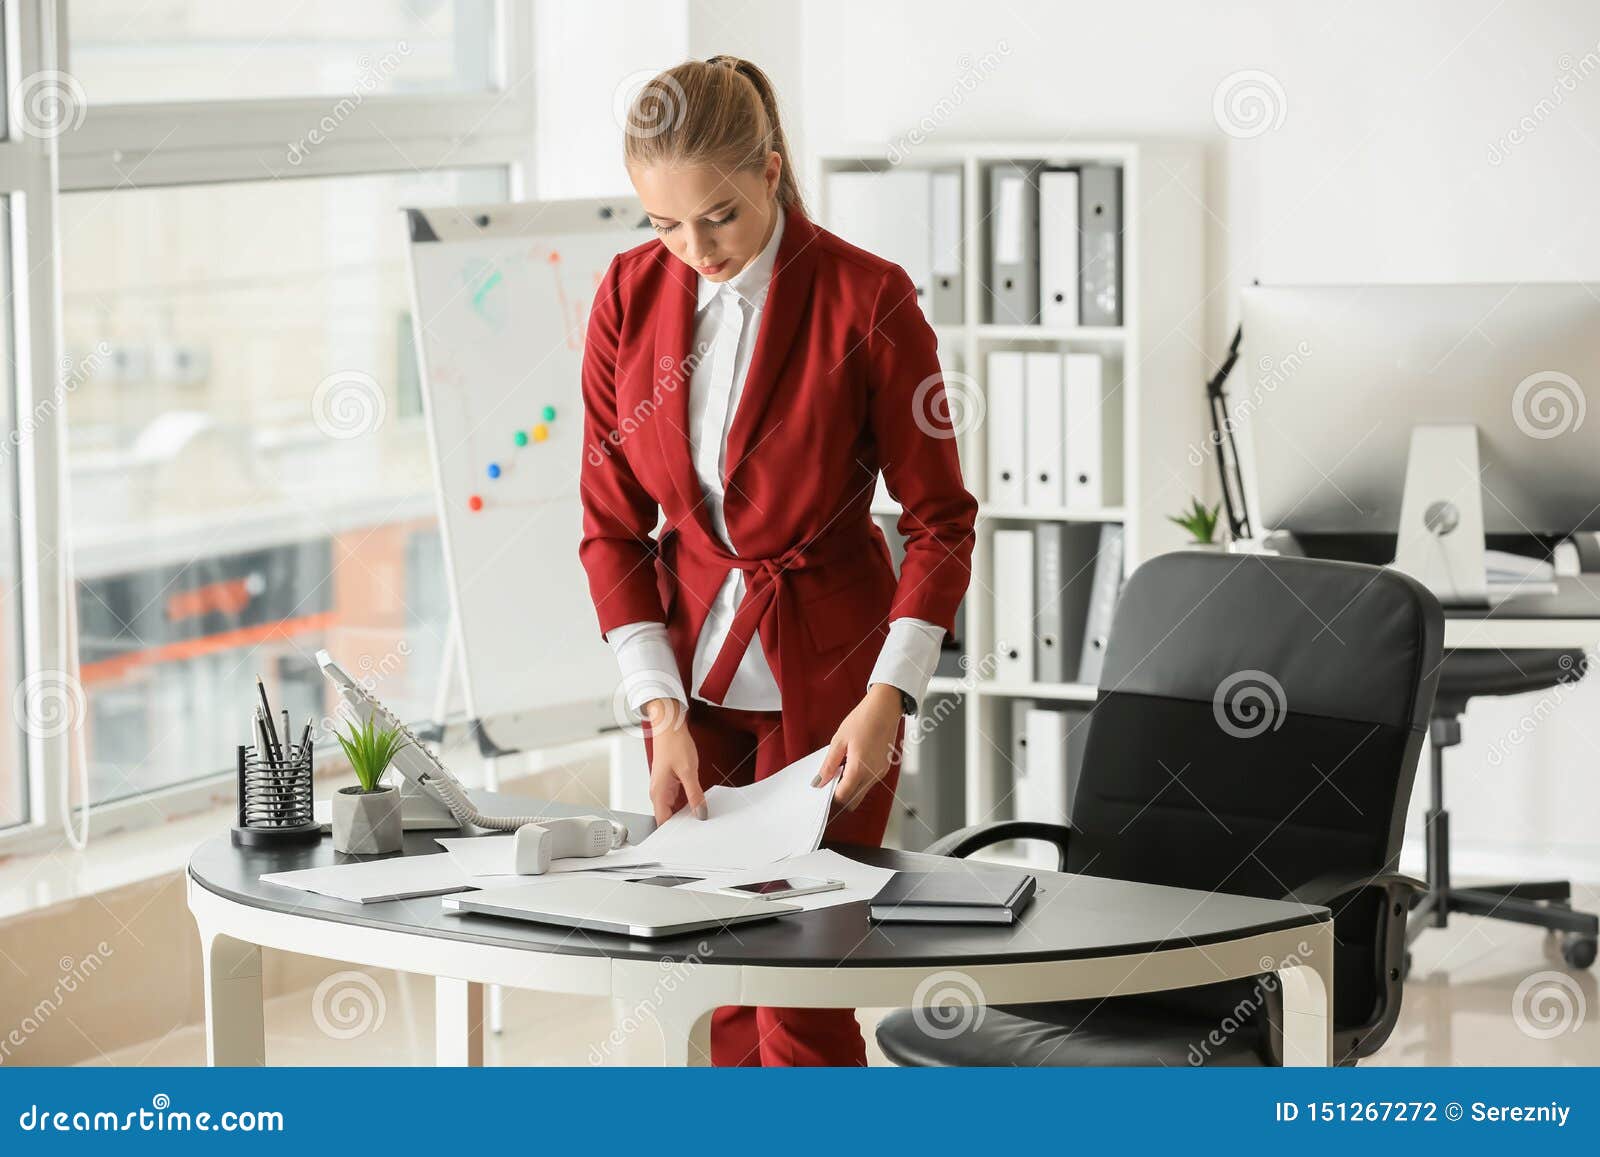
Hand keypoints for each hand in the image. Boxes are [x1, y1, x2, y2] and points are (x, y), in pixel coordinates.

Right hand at [643, 698, 706, 825]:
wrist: (669, 726)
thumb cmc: (673, 743)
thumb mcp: (688, 771)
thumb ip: (695, 794)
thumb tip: (700, 812)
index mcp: (658, 792)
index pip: (663, 821)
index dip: (674, 832)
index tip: (687, 839)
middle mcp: (658, 792)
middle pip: (669, 817)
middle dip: (683, 824)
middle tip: (699, 829)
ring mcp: (664, 787)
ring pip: (674, 808)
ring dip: (687, 812)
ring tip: (701, 817)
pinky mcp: (670, 782)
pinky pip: (678, 799)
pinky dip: (688, 802)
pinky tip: (698, 802)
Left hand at [815, 683, 903, 810]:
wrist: (885, 707)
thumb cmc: (864, 719)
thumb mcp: (839, 740)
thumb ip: (829, 764)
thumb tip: (819, 781)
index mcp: (859, 769)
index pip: (843, 796)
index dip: (831, 797)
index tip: (823, 790)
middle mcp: (872, 775)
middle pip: (854, 800)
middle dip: (841, 796)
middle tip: (830, 783)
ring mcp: (880, 772)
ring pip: (862, 792)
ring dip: (850, 788)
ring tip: (842, 768)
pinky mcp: (885, 768)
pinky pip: (870, 782)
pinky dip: (860, 780)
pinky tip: (853, 764)